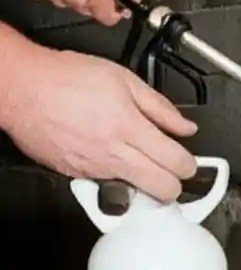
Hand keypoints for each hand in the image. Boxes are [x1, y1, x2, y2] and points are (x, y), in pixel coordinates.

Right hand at [0, 46, 196, 200]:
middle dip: (175, 186)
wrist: (21, 88)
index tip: (189, 162)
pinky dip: (117, 177)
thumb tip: (185, 127)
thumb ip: (160, 107)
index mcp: (129, 127)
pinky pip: (107, 184)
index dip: (190, 166)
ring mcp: (94, 168)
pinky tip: (113, 158)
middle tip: (173, 173)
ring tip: (143, 163)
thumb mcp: (124, 79)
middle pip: (162, 189)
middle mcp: (113, 153)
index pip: (176, 163)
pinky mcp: (76, 175)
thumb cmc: (66, 78)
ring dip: (145, 182)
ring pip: (136, 191)